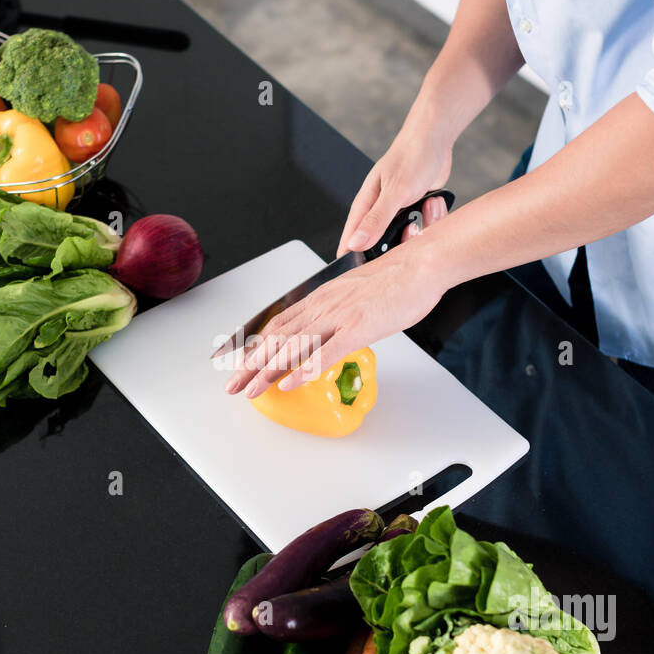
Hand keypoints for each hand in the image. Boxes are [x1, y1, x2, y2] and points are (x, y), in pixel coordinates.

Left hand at [223, 208, 451, 398]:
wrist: (421, 263)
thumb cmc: (397, 278)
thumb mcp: (356, 291)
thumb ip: (338, 308)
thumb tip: (330, 326)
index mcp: (321, 296)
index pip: (278, 322)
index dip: (255, 345)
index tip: (240, 361)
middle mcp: (323, 305)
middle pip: (276, 338)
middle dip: (250, 364)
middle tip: (232, 385)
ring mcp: (339, 317)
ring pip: (293, 347)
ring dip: (267, 371)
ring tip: (250, 389)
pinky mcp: (358, 328)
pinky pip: (326, 353)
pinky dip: (304, 370)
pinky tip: (289, 383)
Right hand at [337, 122, 452, 255]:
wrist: (435, 140)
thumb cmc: (411, 157)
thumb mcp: (394, 192)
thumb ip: (376, 220)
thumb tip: (355, 243)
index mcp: (366, 204)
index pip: (351, 238)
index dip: (352, 258)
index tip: (356, 276)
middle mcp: (379, 210)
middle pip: (381, 244)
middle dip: (398, 243)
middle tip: (412, 231)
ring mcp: (397, 211)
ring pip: (405, 238)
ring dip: (419, 230)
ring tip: (426, 210)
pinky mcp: (414, 210)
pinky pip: (421, 229)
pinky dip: (430, 222)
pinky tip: (433, 206)